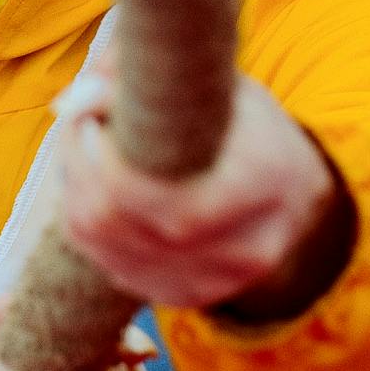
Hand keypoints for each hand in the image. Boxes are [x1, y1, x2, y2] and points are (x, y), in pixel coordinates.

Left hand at [55, 66, 345, 312]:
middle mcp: (251, 242)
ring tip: (82, 155)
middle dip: (80, 173)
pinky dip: (91, 231)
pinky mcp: (191, 295)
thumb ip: (149, 75)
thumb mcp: (214, 83)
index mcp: (267, 175)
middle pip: (124, 225)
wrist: (294, 192)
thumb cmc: (247, 124)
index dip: (107, 165)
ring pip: (107, 250)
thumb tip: (75, 100)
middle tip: (76, 130)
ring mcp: (220, 279)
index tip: (88, 118)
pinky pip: (114, 269)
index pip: (170, 200)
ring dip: (78, 199)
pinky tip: (98, 194)